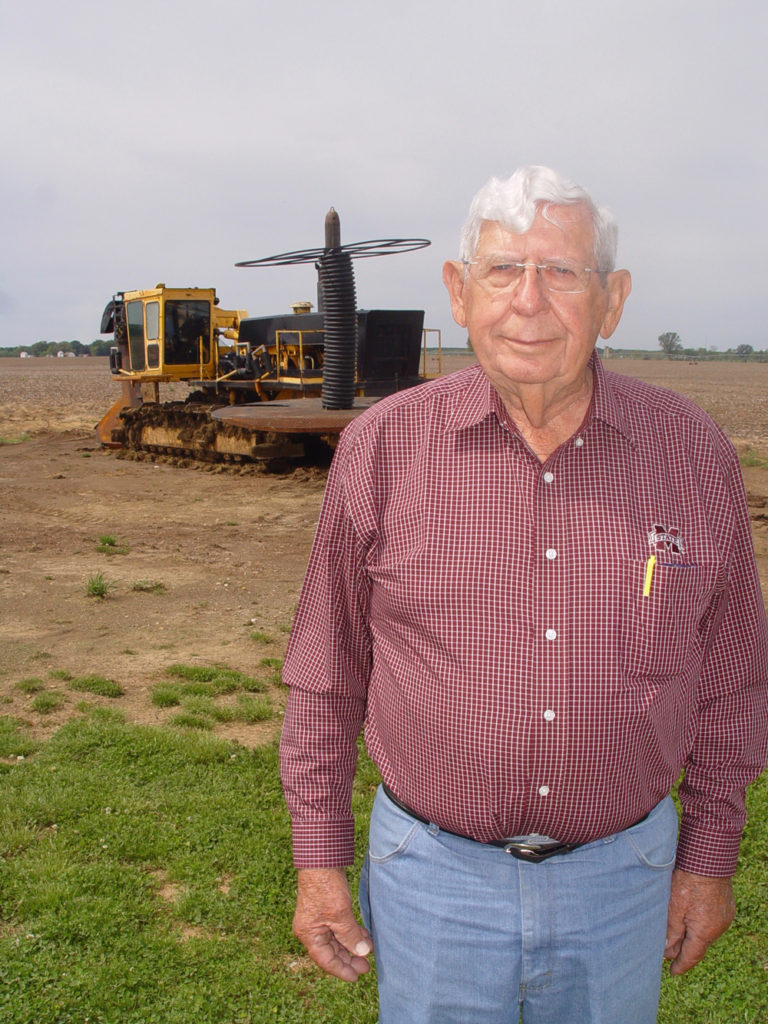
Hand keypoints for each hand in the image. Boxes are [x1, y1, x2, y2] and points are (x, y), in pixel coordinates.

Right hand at [293, 867, 372, 981]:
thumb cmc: (325, 886)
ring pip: (336, 939)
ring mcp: (318, 919)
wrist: (321, 859)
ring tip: (368, 950)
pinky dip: (350, 933)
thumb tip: (362, 952)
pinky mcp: (325, 909)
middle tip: (367, 965)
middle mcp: (311, 929)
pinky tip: (363, 935)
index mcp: (309, 934)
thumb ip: (350, 936)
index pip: (326, 960)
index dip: (342, 970)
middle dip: (349, 958)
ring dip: (351, 945)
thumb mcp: (340, 914)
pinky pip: (338, 928)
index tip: (357, 976)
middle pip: (331, 951)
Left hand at [665, 868, 735, 974]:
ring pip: (704, 932)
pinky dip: (699, 924)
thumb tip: (667, 949)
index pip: (691, 956)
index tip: (672, 972)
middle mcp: (717, 928)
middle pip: (698, 945)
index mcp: (704, 932)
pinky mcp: (726, 907)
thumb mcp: (674, 907)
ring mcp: (724, 917)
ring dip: (691, 934)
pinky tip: (691, 918)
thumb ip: (671, 931)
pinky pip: (712, 922)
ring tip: (676, 934)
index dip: (680, 965)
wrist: (709, 859)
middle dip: (683, 949)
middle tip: (667, 951)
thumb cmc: (689, 882)